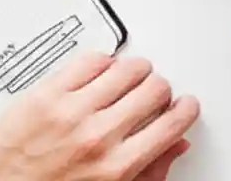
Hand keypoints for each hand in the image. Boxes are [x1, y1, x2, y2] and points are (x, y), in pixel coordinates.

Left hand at [0, 53, 200, 180]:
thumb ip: (148, 171)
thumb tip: (174, 146)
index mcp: (117, 166)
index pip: (171, 123)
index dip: (185, 109)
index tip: (184, 105)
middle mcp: (98, 136)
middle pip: (153, 89)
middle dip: (160, 89)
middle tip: (153, 93)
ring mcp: (70, 111)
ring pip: (126, 68)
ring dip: (135, 70)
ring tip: (129, 78)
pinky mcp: (46, 93)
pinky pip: (89, 60)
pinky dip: (102, 61)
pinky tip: (100, 72)